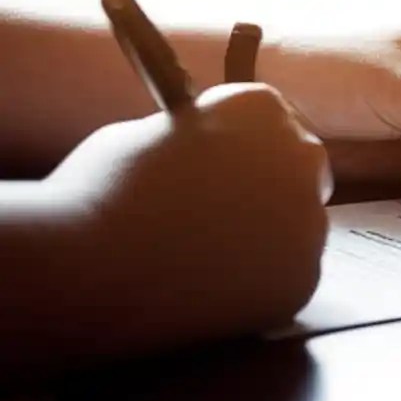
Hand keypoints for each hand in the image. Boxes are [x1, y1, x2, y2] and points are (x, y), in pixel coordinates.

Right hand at [47, 84, 329, 346]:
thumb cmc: (101, 192)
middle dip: (270, 185)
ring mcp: (310, 221)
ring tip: (207, 259)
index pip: (269, 117)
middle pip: (299, 167)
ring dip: (267, 237)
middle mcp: (301, 157)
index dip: (242, 141)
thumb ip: (196, 137)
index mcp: (261, 109)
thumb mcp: (148, 134)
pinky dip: (261, 284)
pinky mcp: (304, 279)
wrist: (90, 272)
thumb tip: (206, 151)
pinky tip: (215, 292)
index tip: (220, 161)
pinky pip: (289, 276)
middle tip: (223, 213)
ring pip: (299, 227)